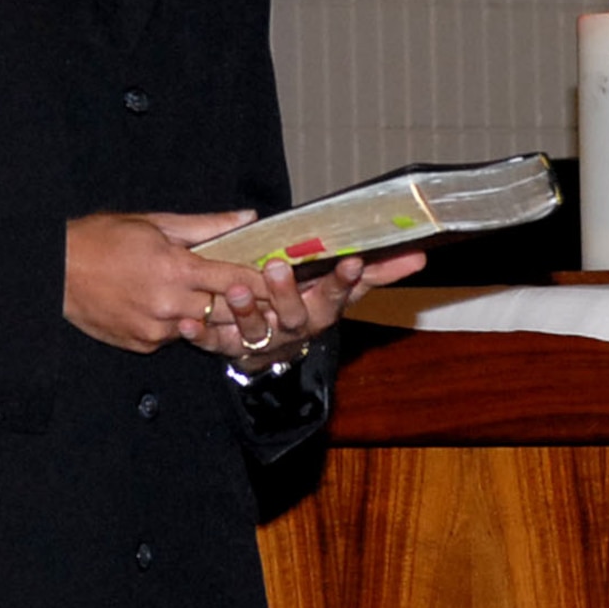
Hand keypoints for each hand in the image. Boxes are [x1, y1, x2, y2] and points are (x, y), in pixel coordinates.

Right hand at [63, 210, 272, 352]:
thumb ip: (206, 226)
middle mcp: (169, 304)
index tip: (286, 281)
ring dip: (215, 317)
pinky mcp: (142, 344)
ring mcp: (155, 329)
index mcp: (176, 269)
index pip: (235, 279)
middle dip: (248, 305)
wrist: (54, 272)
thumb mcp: (155, 223)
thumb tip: (247, 218)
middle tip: (271, 299)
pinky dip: (181, 325)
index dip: (265, 282)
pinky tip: (175, 308)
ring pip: (202, 327)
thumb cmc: (101, 239)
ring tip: (224, 303)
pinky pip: (174, 337)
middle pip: (227, 311)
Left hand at [181, 248, 428, 370]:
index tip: (353, 260)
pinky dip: (200, 335)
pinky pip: (213, 345)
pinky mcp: (228, 349)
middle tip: (277, 267)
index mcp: (321, 309)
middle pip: (297, 317)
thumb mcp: (339, 287)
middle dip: (288, 293)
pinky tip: (187, 323)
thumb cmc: (306, 306)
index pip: (339, 294)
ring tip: (233, 287)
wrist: (267, 351)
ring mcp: (262, 343)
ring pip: (255, 332)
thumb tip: (420, 256)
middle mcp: (294, 330)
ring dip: (246, 311)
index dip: (345, 280)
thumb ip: (376, 272)